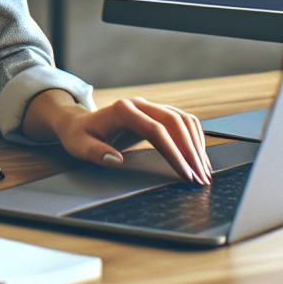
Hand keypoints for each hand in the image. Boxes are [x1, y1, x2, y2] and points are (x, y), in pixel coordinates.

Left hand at [26, 91, 211, 184]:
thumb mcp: (78, 146)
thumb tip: (116, 160)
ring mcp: (150, 106)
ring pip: (183, 120)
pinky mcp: (157, 112)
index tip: (185, 174)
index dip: (173, 152)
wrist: (80, 122)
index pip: (156, 130)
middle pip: (175, 123)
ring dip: (196, 145)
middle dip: (191, 151)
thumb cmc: (79, 136)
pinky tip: (198, 157)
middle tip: (201, 178)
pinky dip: (194, 138)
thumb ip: (95, 152)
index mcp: (122, 110)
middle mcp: (140, 104)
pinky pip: (183, 122)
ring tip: (204, 171)